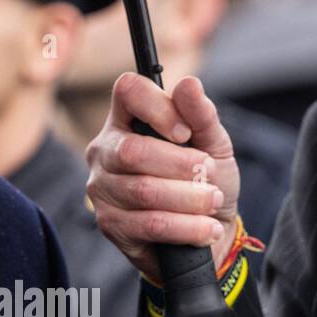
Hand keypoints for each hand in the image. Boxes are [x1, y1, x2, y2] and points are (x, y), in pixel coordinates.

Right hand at [85, 74, 239, 316]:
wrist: (209, 234)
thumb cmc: (206, 181)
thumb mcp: (214, 145)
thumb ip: (201, 115)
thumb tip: (189, 83)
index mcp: (126, 121)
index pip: (127, 92)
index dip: (158, 108)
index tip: (186, 133)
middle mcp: (105, 151)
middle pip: (132, 150)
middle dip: (181, 165)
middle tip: (208, 176)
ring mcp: (101, 188)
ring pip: (143, 190)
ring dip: (190, 199)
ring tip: (212, 202)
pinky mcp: (109, 224)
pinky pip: (149, 223)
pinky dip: (186, 227)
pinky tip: (205, 228)